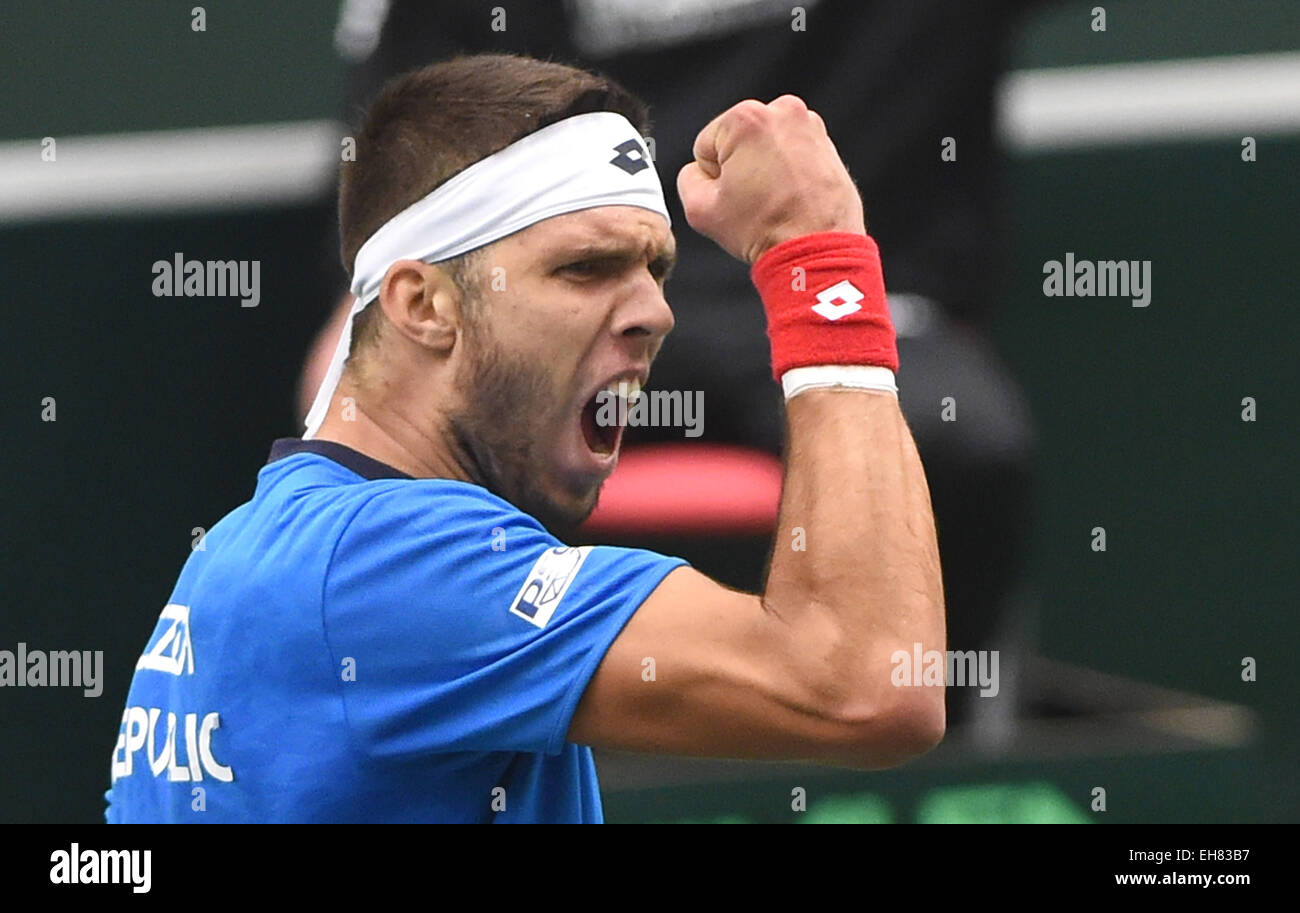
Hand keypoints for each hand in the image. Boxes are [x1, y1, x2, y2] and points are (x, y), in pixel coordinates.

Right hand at [677, 95, 865, 263]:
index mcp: (746, 118)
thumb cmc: (765, 231)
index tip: (732, 197)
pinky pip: (792, 156)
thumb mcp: (699, 210)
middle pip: (737, 143)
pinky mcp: (828, 145)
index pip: (706, 147)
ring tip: (775, 200)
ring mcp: (810, 126)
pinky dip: (789, 173)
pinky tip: (792, 198)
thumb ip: (688, 179)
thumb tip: (699, 171)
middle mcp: (782, 111)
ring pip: (765, 148)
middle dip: (740, 169)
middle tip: (753, 201)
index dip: (712, 178)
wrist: (816, 251)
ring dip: (765, 170)